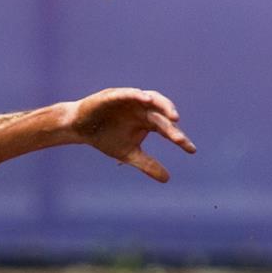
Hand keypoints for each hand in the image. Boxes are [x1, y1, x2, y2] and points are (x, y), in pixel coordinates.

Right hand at [67, 88, 196, 182]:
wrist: (80, 128)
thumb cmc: (106, 137)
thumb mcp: (129, 154)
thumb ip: (147, 164)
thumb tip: (167, 179)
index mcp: (147, 121)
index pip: (167, 128)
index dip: (178, 138)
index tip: (191, 150)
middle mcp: (142, 108)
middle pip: (161, 112)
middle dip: (171, 120)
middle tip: (180, 130)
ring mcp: (129, 100)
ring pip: (149, 98)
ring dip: (161, 104)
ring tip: (171, 115)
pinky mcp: (113, 95)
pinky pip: (127, 93)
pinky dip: (137, 95)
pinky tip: (145, 99)